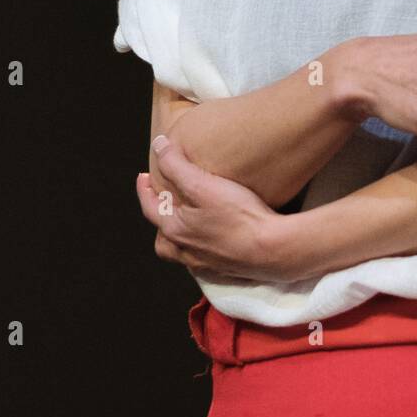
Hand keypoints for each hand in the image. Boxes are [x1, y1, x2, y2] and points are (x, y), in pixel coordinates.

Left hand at [136, 134, 299, 282]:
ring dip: (181, 238)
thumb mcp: (203, 184)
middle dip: (160, 221)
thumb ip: (176, 165)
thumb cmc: (239, 217)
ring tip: (190, 223)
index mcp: (175, 230)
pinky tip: (216, 238)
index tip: (143, 177)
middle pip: (163, 239)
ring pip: (182, 252)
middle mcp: (186, 251)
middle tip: (165, 206)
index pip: (150, 207)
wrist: (273, 250)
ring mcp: (206, 264)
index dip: (144, 189)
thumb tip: (159, 146)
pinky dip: (203, 248)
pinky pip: (204, 260)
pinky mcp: (226, 270)